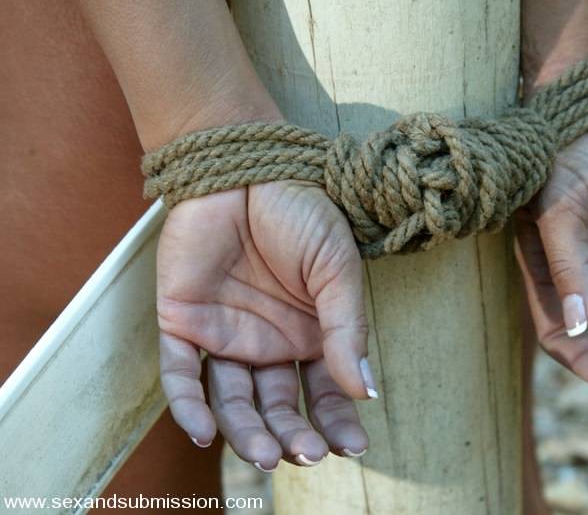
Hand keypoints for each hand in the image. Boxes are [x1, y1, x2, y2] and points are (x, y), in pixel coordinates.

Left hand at [156, 181, 374, 468]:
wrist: (244, 170)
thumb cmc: (299, 213)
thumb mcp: (336, 270)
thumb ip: (347, 329)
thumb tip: (366, 391)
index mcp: (310, 333)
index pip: (324, 392)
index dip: (338, 422)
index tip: (353, 446)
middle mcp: (268, 342)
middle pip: (278, 406)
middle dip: (293, 436)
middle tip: (307, 454)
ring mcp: (225, 336)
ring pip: (232, 401)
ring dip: (247, 432)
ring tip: (267, 455)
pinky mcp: (184, 322)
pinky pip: (182, 374)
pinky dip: (187, 406)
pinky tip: (202, 432)